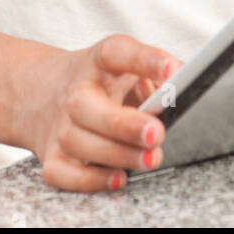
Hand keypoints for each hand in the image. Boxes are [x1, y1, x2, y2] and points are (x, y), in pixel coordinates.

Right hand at [27, 34, 183, 191]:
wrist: (43, 91)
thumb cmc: (100, 82)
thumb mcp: (126, 66)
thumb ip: (156, 74)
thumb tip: (190, 84)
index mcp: (97, 62)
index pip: (116, 53)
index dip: (145, 59)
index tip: (174, 71)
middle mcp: (74, 91)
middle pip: (86, 105)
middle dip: (123, 124)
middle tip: (157, 133)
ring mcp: (59, 125)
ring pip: (78, 142)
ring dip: (117, 155)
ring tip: (150, 159)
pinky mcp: (51, 156)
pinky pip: (63, 173)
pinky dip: (90, 180)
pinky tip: (118, 178)